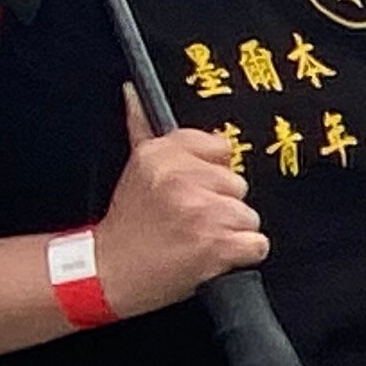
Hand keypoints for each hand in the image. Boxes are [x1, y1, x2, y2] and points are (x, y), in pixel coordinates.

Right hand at [94, 85, 268, 315]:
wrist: (109, 273)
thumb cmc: (128, 226)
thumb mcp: (134, 170)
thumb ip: (141, 128)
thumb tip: (133, 91)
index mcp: (161, 154)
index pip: (221, 148)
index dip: (212, 175)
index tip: (192, 191)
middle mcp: (182, 178)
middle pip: (238, 184)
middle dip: (221, 205)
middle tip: (189, 221)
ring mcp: (202, 211)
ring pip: (249, 216)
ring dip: (230, 232)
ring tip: (196, 240)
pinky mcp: (218, 244)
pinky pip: (256, 244)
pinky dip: (241, 255)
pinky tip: (210, 257)